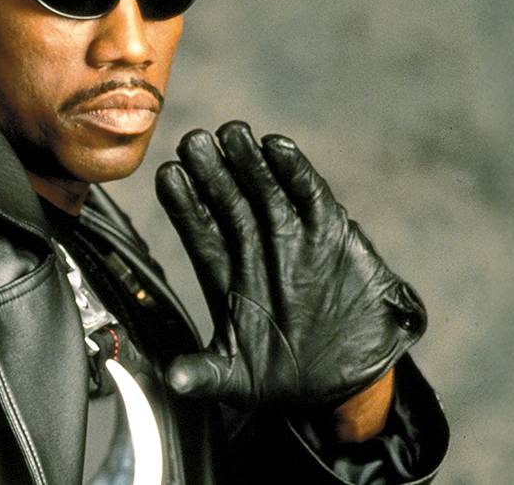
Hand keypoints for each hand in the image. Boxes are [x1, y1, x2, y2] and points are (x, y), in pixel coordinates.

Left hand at [154, 121, 425, 407]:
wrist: (346, 379)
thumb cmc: (282, 378)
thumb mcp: (237, 381)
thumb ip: (205, 374)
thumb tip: (174, 380)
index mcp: (224, 277)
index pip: (198, 232)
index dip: (184, 204)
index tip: (168, 175)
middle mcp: (253, 249)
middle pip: (227, 201)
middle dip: (211, 170)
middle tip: (195, 140)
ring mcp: (291, 238)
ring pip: (263, 189)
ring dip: (249, 161)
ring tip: (233, 133)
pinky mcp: (330, 234)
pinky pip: (310, 196)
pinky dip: (296, 172)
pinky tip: (278, 147)